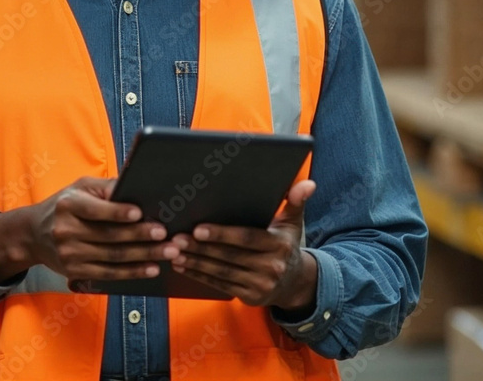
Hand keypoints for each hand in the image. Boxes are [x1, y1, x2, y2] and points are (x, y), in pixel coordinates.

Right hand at [24, 176, 181, 282]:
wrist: (33, 234)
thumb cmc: (65, 204)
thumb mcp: (79, 187)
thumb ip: (105, 187)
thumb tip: (134, 184)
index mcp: (69, 204)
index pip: (95, 210)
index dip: (117, 212)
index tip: (139, 213)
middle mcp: (66, 230)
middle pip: (109, 236)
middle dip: (141, 236)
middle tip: (166, 235)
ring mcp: (70, 254)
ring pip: (112, 257)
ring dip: (143, 256)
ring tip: (167, 252)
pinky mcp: (75, 272)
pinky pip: (108, 274)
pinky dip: (131, 273)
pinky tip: (150, 269)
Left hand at [167, 179, 317, 308]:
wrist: (297, 284)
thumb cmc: (287, 244)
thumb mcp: (293, 222)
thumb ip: (296, 201)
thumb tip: (308, 183)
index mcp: (279, 245)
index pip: (246, 238)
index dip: (221, 234)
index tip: (198, 228)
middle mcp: (270, 268)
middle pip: (229, 257)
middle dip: (200, 248)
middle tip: (176, 238)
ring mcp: (260, 286)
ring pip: (221, 273)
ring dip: (195, 263)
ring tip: (174, 251)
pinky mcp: (249, 298)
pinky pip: (221, 285)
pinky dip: (200, 276)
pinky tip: (183, 266)